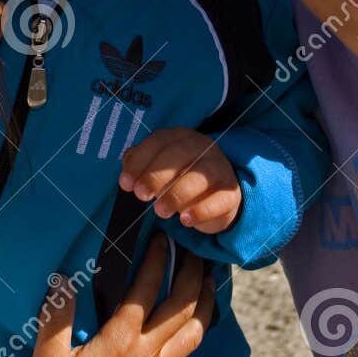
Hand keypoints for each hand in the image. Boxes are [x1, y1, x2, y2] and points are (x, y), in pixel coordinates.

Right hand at [31, 235, 213, 356]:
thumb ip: (56, 317)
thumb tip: (64, 280)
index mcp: (121, 339)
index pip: (147, 288)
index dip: (157, 259)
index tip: (162, 240)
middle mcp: (147, 352)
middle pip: (183, 306)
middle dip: (193, 273)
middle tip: (195, 251)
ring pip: (195, 331)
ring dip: (204, 302)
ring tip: (208, 281)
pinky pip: (187, 355)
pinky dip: (194, 332)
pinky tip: (191, 325)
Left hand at [119, 127, 241, 233]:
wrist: (217, 196)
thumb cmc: (181, 178)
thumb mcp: (160, 168)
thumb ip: (141, 163)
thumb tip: (127, 166)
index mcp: (181, 137)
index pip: (159, 141)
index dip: (140, 161)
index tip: (126, 183)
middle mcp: (202, 148)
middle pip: (180, 154)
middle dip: (156, 176)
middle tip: (141, 196)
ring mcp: (219, 168)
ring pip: (200, 176)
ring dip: (177, 194)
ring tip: (161, 211)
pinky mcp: (231, 193)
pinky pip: (219, 200)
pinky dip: (202, 210)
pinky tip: (185, 219)